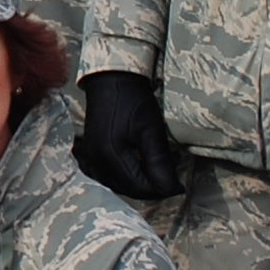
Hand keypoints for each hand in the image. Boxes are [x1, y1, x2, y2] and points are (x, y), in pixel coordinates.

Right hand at [76, 72, 187, 201]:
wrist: (112, 80)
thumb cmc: (133, 101)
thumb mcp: (151, 131)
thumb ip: (160, 163)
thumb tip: (173, 190)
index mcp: (111, 155)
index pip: (140, 187)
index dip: (162, 190)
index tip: (180, 185)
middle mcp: (96, 161)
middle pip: (128, 189)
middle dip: (152, 187)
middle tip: (172, 176)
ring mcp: (90, 157)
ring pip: (118, 185)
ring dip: (139, 183)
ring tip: (158, 170)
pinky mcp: (90, 153)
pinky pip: (107, 177)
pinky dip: (124, 178)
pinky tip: (137, 169)